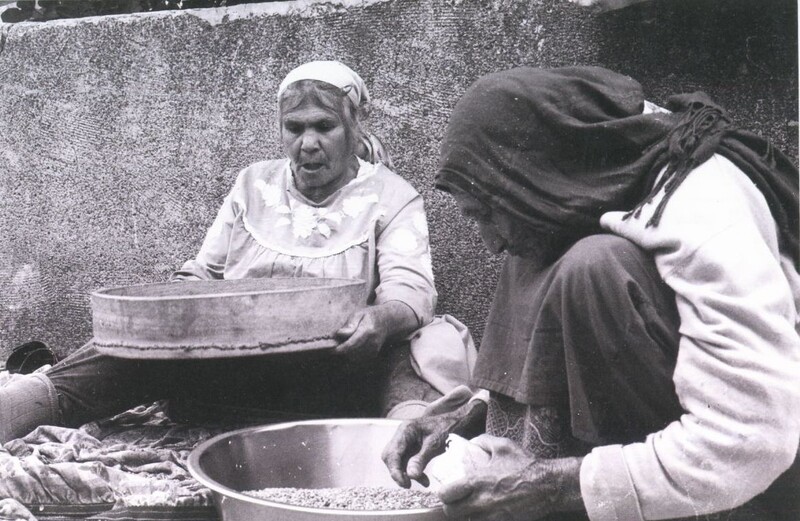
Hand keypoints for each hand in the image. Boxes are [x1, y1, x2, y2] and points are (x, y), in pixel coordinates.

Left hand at [334, 307, 389, 359]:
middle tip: (337, 343)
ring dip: (347, 353)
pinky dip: (352, 355)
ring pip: (355, 357)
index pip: (353, 342)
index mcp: (367, 329)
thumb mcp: (359, 314)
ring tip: (345, 343)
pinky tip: (352, 347)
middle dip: (343, 350)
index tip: (333, 350)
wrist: (387, 321)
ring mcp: (374, 349)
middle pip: (353, 352)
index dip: (342, 348)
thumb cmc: (369, 316)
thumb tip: (340, 333)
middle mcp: (372, 341)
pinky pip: (359, 359)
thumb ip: (349, 324)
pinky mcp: (374, 354)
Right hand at [382, 399, 486, 487]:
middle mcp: (401, 435)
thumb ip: (421, 459)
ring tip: (423, 482)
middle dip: (398, 472)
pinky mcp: (410, 447)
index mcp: (406, 430)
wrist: (453, 422)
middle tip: (408, 484)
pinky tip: (424, 479)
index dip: (395, 470)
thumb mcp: (434, 444)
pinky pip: (406, 461)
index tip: (404, 483)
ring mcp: (404, 441)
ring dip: (407, 473)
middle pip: (390, 457)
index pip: (392, 453)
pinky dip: (413, 471)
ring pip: (397, 461)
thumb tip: (411, 475)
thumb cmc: (445, 429)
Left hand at [439, 435, 583, 519]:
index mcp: (477, 481)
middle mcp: (481, 502)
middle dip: (451, 508)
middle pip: (452, 513)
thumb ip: (482, 441)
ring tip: (472, 508)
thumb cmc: (525, 464)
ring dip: (467, 515)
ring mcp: (492, 516)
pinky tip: (487, 513)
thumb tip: (470, 443)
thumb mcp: (502, 445)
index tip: (447, 491)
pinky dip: (482, 519)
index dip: (444, 494)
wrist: (548, 485)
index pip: (447, 494)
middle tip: (456, 503)